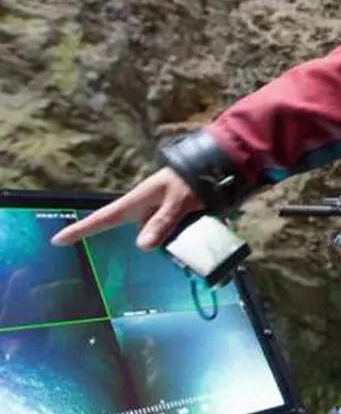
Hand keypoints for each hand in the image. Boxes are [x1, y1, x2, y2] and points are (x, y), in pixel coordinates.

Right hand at [49, 167, 202, 249]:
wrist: (210, 167)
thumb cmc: (189, 179)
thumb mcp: (178, 200)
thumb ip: (162, 222)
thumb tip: (142, 246)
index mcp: (136, 202)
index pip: (103, 218)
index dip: (80, 230)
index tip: (57, 240)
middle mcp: (141, 210)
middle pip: (142, 236)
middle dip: (160, 240)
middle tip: (185, 224)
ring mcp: (154, 214)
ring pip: (159, 237)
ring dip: (175, 236)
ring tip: (197, 218)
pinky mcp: (167, 217)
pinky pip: (170, 233)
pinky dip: (182, 233)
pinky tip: (197, 222)